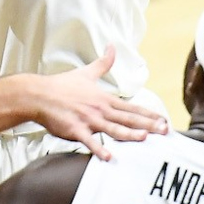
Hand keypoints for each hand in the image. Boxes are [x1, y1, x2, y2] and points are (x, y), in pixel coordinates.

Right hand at [21, 50, 168, 156]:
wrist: (39, 94)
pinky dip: (99, 148)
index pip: (132, 107)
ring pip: (113, 129)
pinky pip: (89, 141)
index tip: (164, 120)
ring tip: (143, 138)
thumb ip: (103, 62)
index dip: (149, 114)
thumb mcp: (86, 72)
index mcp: (104, 99)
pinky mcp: (75, 129)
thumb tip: (112, 47)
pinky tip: (108, 157)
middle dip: (148, 125)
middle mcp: (100, 109)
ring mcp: (88, 120)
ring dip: (129, 134)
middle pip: (128, 118)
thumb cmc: (61, 86)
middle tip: (164, 131)